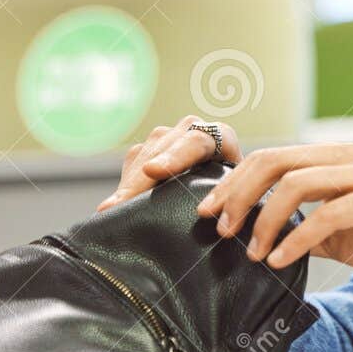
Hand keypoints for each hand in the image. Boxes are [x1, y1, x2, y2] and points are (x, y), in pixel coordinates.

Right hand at [97, 115, 242, 211]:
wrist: (230, 188)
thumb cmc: (239, 190)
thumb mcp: (240, 190)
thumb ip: (228, 196)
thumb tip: (215, 222)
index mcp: (220, 136)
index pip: (197, 141)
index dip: (175, 157)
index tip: (154, 171)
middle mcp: (190, 130)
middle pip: (162, 149)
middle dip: (142, 178)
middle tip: (122, 201)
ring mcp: (166, 138)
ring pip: (144, 155)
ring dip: (130, 185)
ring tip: (113, 208)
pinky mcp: (147, 151)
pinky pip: (133, 165)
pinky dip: (125, 187)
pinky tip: (114, 207)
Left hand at [194, 141, 352, 289]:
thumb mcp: (341, 233)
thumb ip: (306, 225)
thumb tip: (259, 237)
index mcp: (336, 157)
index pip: (272, 158)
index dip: (234, 183)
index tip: (209, 212)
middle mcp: (350, 157)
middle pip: (276, 161)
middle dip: (239, 194)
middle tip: (220, 228)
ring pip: (296, 183)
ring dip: (264, 219)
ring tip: (251, 251)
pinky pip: (326, 214)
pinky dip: (296, 238)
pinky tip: (279, 259)